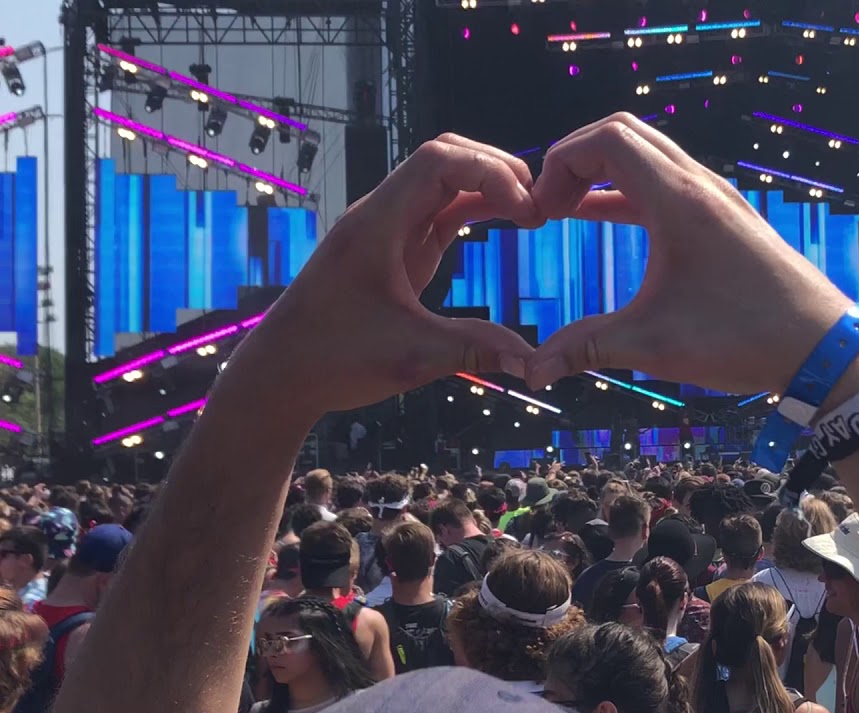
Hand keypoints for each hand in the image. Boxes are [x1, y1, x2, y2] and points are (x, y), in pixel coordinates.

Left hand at [224, 135, 542, 416]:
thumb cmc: (332, 360)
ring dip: (490, 187)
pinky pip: (443, 211)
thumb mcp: (409, 357)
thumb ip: (472, 349)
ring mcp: (390, 230)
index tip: (527, 212)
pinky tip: (510, 221)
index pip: (438, 162)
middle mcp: (382, 216)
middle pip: (445, 157)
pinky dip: (478, 209)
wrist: (283, 374)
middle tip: (540, 203)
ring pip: (446, 181)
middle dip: (496, 169)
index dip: (490, 173)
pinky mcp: (398, 249)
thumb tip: (532, 359)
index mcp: (376, 225)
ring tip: (533, 212)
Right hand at [524, 113, 852, 393]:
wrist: (820, 348)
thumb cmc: (742, 338)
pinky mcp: (725, 216)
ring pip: (647, 153)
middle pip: (623, 133)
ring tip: (566, 210)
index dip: (560, 162)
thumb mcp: (653, 345)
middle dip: (574, 160)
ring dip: (602, 171)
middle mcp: (699, 186)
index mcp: (679, 200)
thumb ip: (586, 347)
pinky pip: (665, 180)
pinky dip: (627, 189)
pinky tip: (602, 216)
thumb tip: (533, 370)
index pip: (605, 140)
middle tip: (547, 205)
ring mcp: (716, 197)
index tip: (539, 210)